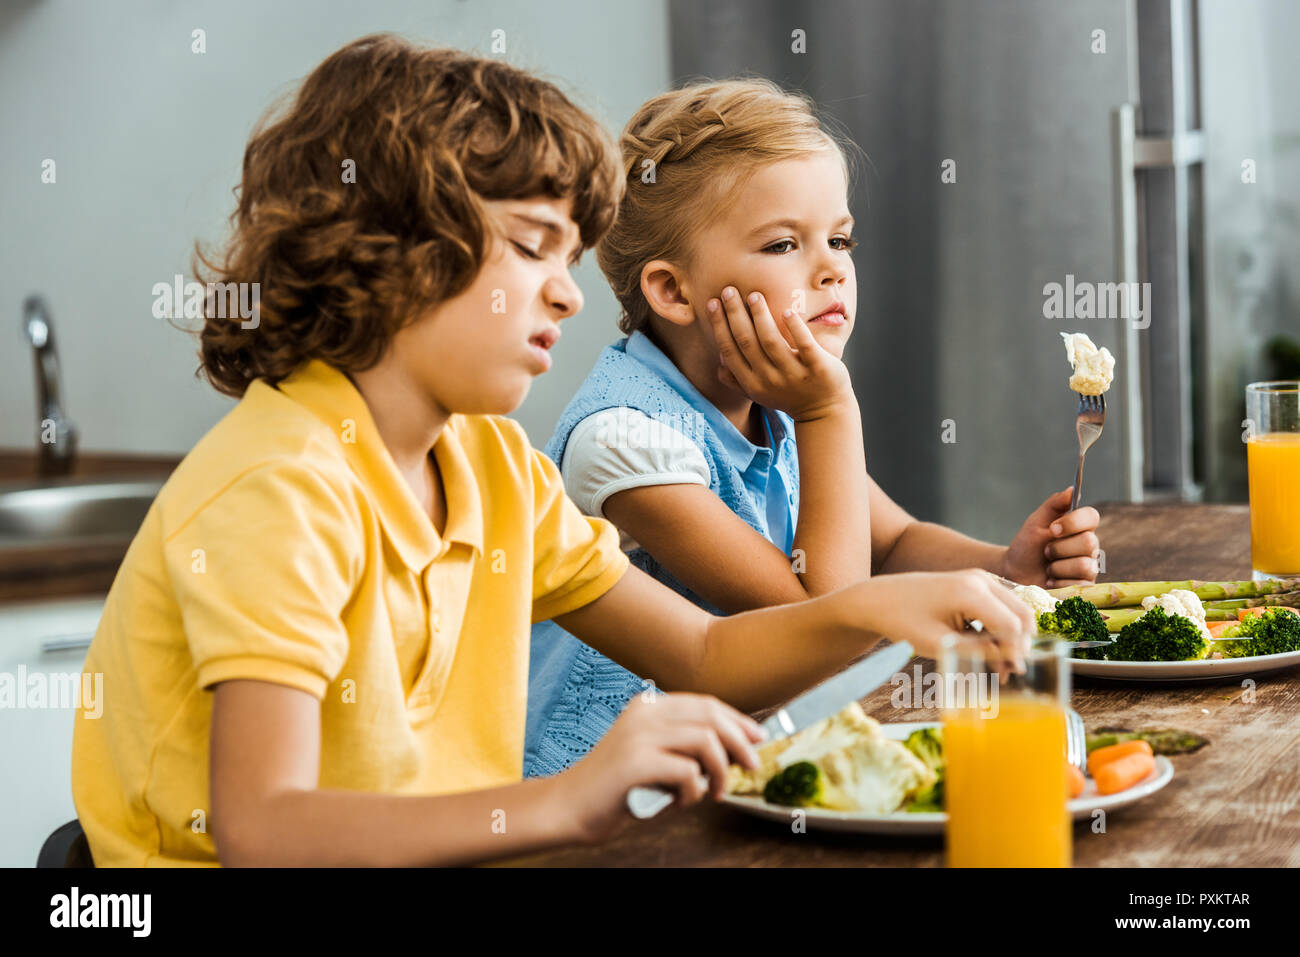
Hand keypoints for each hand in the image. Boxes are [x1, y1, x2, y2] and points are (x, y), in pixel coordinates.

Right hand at [558, 693, 766, 843]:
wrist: (568, 806)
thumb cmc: (615, 787)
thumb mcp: (651, 754)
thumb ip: (684, 745)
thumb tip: (736, 748)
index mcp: (649, 706)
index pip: (706, 704)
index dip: (737, 721)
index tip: (757, 738)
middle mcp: (645, 714)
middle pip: (711, 717)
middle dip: (740, 742)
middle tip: (750, 766)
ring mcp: (639, 736)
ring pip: (706, 742)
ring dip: (720, 771)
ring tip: (714, 792)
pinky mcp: (635, 764)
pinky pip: (688, 773)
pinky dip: (694, 791)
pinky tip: (680, 801)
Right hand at [706, 286, 853, 421]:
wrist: (824, 412)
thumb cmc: (790, 396)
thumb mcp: (760, 393)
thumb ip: (738, 380)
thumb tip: (719, 362)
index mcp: (752, 383)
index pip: (729, 350)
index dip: (719, 326)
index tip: (713, 302)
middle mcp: (769, 379)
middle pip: (747, 342)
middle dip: (735, 314)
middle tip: (729, 290)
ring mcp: (794, 374)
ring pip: (771, 341)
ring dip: (761, 316)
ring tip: (754, 295)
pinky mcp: (818, 368)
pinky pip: (805, 345)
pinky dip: (795, 328)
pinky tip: (788, 312)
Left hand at [857, 569, 1036, 674]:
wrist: (881, 599)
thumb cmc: (904, 622)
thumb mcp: (941, 645)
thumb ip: (979, 651)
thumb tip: (1014, 659)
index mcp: (971, 592)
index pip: (1013, 627)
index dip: (1015, 654)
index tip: (1008, 676)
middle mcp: (981, 579)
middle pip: (1021, 616)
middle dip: (1019, 646)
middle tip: (1008, 674)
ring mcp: (980, 578)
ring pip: (1015, 612)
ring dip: (1011, 639)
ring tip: (999, 670)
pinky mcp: (976, 583)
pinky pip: (1002, 607)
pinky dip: (1001, 629)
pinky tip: (989, 652)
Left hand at [1001, 487, 1100, 587]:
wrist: (1014, 573)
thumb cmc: (1026, 547)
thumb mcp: (1035, 522)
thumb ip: (1054, 504)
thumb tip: (1073, 489)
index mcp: (1079, 527)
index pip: (1092, 516)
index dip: (1073, 523)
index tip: (1052, 529)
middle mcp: (1089, 546)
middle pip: (1089, 543)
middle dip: (1059, 548)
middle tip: (1045, 552)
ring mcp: (1089, 567)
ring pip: (1084, 565)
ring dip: (1057, 567)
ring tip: (1047, 568)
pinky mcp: (1085, 587)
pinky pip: (1081, 585)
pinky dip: (1059, 583)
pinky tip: (1051, 581)